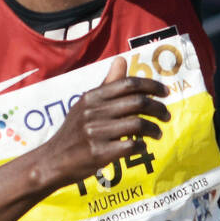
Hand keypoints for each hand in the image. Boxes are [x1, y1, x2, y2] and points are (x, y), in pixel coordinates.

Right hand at [33, 57, 170, 191]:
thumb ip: (107, 84)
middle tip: (167, 115)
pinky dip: (141, 146)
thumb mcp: (85, 104)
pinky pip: (130, 146)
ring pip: (137, 124)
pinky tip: (142, 147)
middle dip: (158, 108)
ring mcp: (95, 133)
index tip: (165, 92)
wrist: (52, 161)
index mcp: (92, 97)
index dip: (151, 86)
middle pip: (137, 103)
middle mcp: (93, 112)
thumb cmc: (74, 131)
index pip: (128, 84)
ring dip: (153, 129)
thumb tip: (122, 59)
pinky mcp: (98, 154)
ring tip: (158, 133)